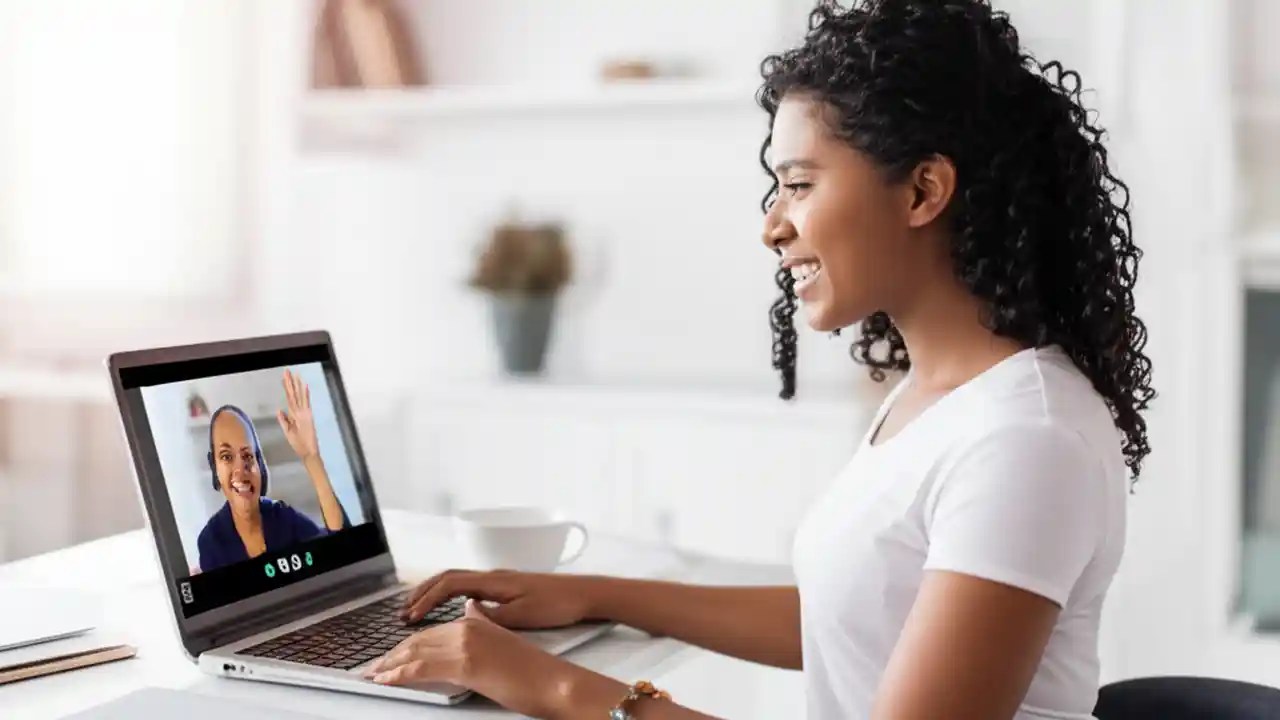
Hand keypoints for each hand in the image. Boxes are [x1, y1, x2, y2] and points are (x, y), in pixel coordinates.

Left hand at [277, 369, 319, 460]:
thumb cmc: (299, 444)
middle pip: (293, 394)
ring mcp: (303, 413)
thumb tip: (279, 410)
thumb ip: (283, 421)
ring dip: (296, 385)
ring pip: (298, 396)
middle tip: (287, 370)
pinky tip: (304, 386)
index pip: (289, 398)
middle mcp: (299, 412)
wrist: (308, 452)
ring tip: (294, 374)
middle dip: (290, 382)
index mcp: (294, 415)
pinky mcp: (307, 416)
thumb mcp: (288, 432)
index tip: (284, 377)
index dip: (287, 388)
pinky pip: (305, 403)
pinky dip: (305, 395)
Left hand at [366, 600, 579, 717]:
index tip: (391, 656)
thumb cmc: (533, 670)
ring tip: (374, 675)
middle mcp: (468, 626)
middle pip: (419, 639)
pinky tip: (386, 680)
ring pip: (415, 650)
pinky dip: (398, 673)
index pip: (431, 631)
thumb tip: (469, 611)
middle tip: (374, 667)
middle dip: (393, 653)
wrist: (554, 681)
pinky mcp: (465, 663)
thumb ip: (484, 623)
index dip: (408, 644)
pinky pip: (421, 667)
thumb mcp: (505, 638)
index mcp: (476, 620)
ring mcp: (466, 643)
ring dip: (389, 663)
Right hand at [402, 569, 595, 628]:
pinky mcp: (506, 586)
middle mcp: (493, 575)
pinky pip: (468, 585)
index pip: (449, 585)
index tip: (411, 616)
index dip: (427, 599)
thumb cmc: (558, 604)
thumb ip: (493, 615)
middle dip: (422, 592)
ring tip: (417, 608)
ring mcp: (499, 579)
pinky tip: (448, 606)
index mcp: (494, 581)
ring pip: (456, 579)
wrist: (584, 594)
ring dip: (434, 592)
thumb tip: (468, 613)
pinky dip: (449, 593)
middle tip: (403, 611)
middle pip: (447, 577)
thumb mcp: (524, 616)